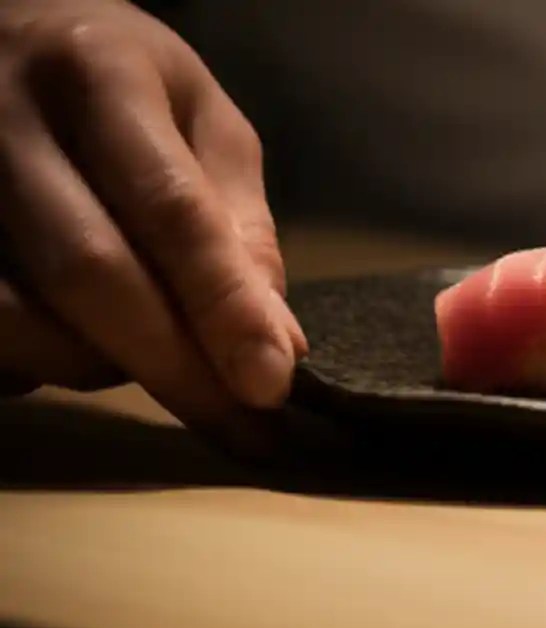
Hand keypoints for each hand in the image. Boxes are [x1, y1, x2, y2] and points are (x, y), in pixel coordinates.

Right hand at [0, 0, 306, 449]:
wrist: (1, 34)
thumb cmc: (124, 85)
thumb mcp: (205, 124)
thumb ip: (239, 224)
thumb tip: (275, 343)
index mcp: (100, 74)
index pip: (169, 207)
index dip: (222, 306)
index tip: (270, 386)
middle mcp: (6, 118)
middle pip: (90, 271)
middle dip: (175, 367)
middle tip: (241, 428)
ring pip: (19, 317)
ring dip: (102, 366)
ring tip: (156, 354)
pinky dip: (36, 361)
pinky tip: (75, 343)